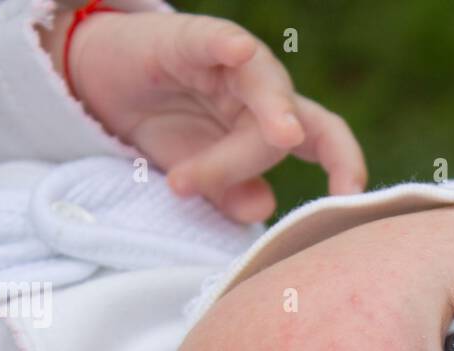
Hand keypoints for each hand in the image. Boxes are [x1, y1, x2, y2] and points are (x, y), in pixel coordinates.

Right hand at [49, 10, 366, 221]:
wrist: (101, 83)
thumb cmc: (164, 127)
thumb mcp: (197, 172)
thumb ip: (230, 192)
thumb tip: (265, 208)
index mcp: (273, 124)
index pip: (324, 139)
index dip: (345, 164)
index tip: (351, 199)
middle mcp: (261, 91)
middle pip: (291, 120)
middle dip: (272, 153)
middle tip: (248, 181)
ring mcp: (229, 63)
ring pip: (263, 84)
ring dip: (272, 112)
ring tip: (283, 136)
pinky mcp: (189, 39)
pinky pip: (215, 39)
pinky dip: (227, 45)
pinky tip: (236, 51)